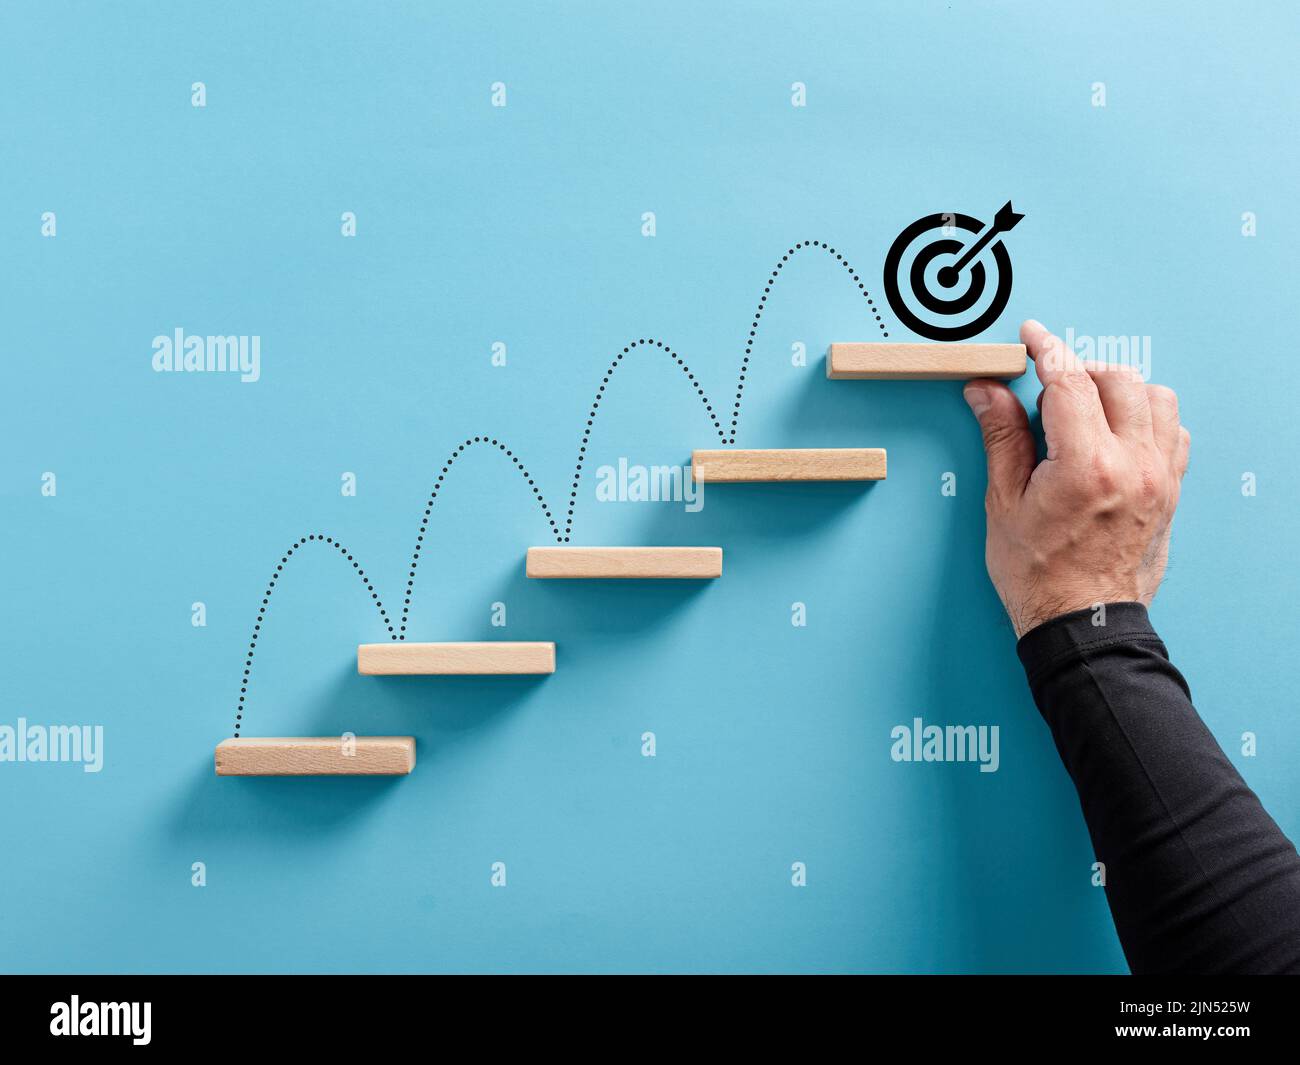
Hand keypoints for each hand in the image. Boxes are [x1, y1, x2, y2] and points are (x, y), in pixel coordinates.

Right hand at [963, 320, 1190, 637]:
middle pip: (1117, 379)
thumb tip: (988, 391)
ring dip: (1119, 390)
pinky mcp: (1172, 489)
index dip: (1047, 351)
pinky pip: (1173, 430)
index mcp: (1085, 466)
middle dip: (1079, 371)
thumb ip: (1002, 437)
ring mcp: (1160, 477)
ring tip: (1085, 411)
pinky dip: (1146, 418)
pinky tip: (1115, 434)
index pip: (1069, 381)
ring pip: (1155, 397)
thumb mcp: (1004, 503)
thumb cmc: (1038, 575)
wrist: (1082, 622)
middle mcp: (1133, 464)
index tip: (1032, 337)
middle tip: (1047, 388)